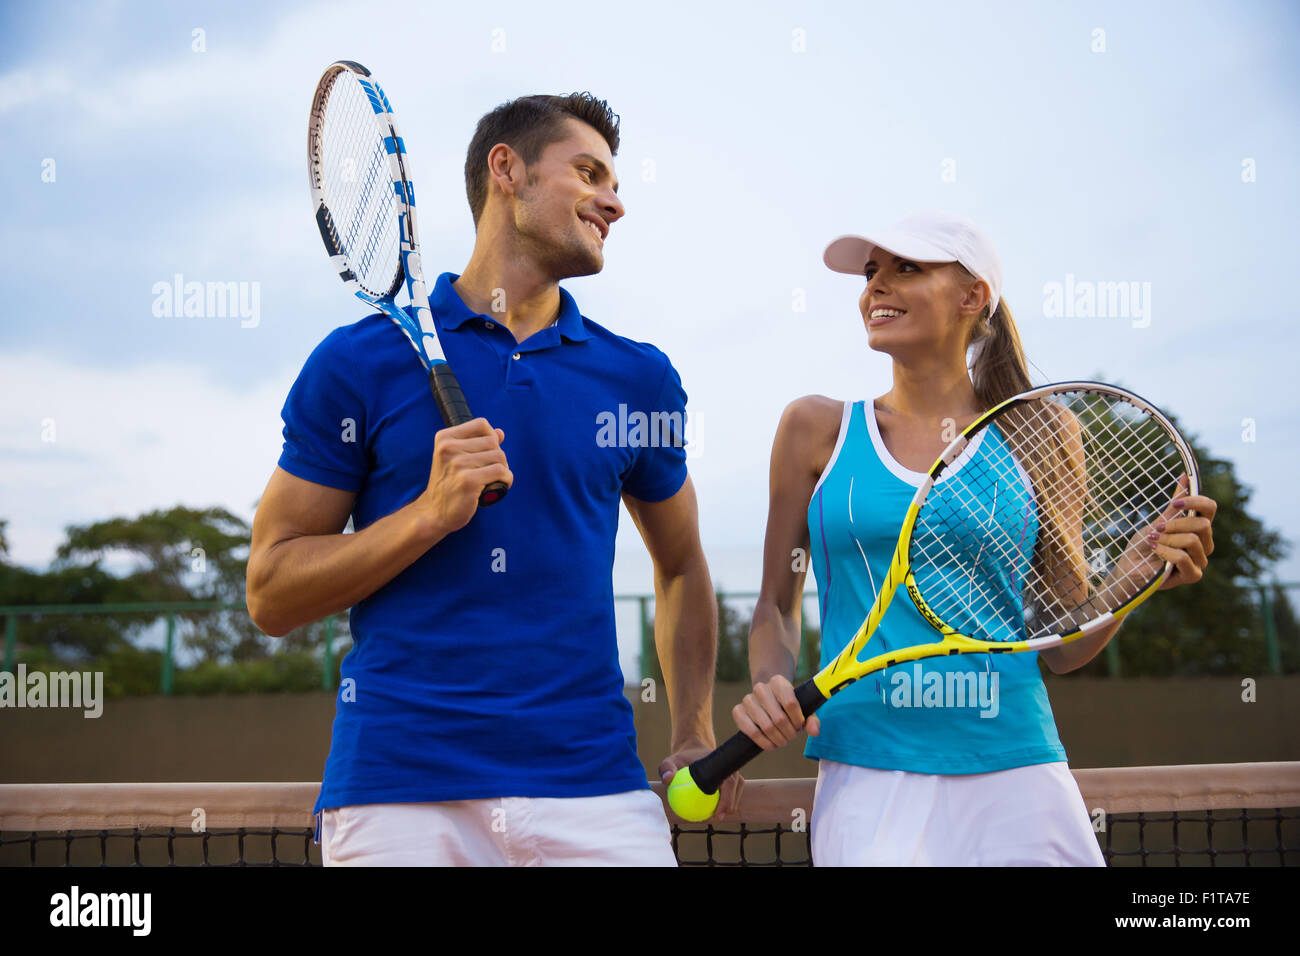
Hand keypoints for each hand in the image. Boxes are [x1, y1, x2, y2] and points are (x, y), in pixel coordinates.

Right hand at [419, 419, 511, 533]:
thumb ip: (477, 443)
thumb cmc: (449, 484)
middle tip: (490, 472)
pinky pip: (501, 472)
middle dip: (498, 457)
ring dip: (503, 470)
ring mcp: (458, 464)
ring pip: (499, 457)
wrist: (435, 512)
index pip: (481, 424)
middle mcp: (448, 448)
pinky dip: (506, 479)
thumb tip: (500, 432)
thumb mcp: (456, 459)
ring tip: (493, 480)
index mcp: (444, 438)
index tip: (487, 453)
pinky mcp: (468, 481)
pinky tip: (499, 486)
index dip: (491, 437)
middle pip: (493, 442)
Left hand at [660, 742, 743, 820]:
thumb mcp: (669, 761)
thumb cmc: (681, 759)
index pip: (729, 783)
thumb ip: (666, 768)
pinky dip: (723, 804)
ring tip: (712, 817)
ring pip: (735, 794)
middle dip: (729, 808)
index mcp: (719, 763)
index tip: (718, 815)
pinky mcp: (731, 779)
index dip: (728, 800)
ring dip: (727, 807)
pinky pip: (730, 794)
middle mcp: (729, 768)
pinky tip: (711, 814)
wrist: (691, 752)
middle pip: (735, 791)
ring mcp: (732, 774)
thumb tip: (668, 779)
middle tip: (714, 819)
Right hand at [735, 674, 818, 748]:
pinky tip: (771, 744)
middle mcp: (760, 688)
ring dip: (778, 739)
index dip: (798, 720)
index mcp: (777, 682)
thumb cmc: (787, 706)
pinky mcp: (738, 711)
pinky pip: (751, 732)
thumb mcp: (802, 708)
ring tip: (783, 741)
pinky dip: (764, 742)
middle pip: (779, 718)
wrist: (766, 699)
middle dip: (789, 733)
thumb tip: (814, 732)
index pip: (790, 703)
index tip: (800, 726)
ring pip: (766, 726)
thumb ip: (811, 719)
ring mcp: (747, 699)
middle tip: (792, 736)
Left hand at [1151, 474, 1216, 589]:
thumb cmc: (1143, 545)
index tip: (1175, 502)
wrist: (1128, 569)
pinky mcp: (1193, 575)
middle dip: (1176, 524)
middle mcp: (1204, 544)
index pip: (1210, 508)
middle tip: (1156, 528)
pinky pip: (1183, 557)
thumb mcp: (1159, 521)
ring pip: (1192, 540)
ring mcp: (1200, 561)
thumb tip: (1185, 476)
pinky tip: (1155, 551)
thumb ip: (1175, 505)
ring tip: (1153, 541)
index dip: (1195, 501)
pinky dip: (1165, 552)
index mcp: (1198, 529)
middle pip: (1203, 524)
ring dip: (1168, 539)